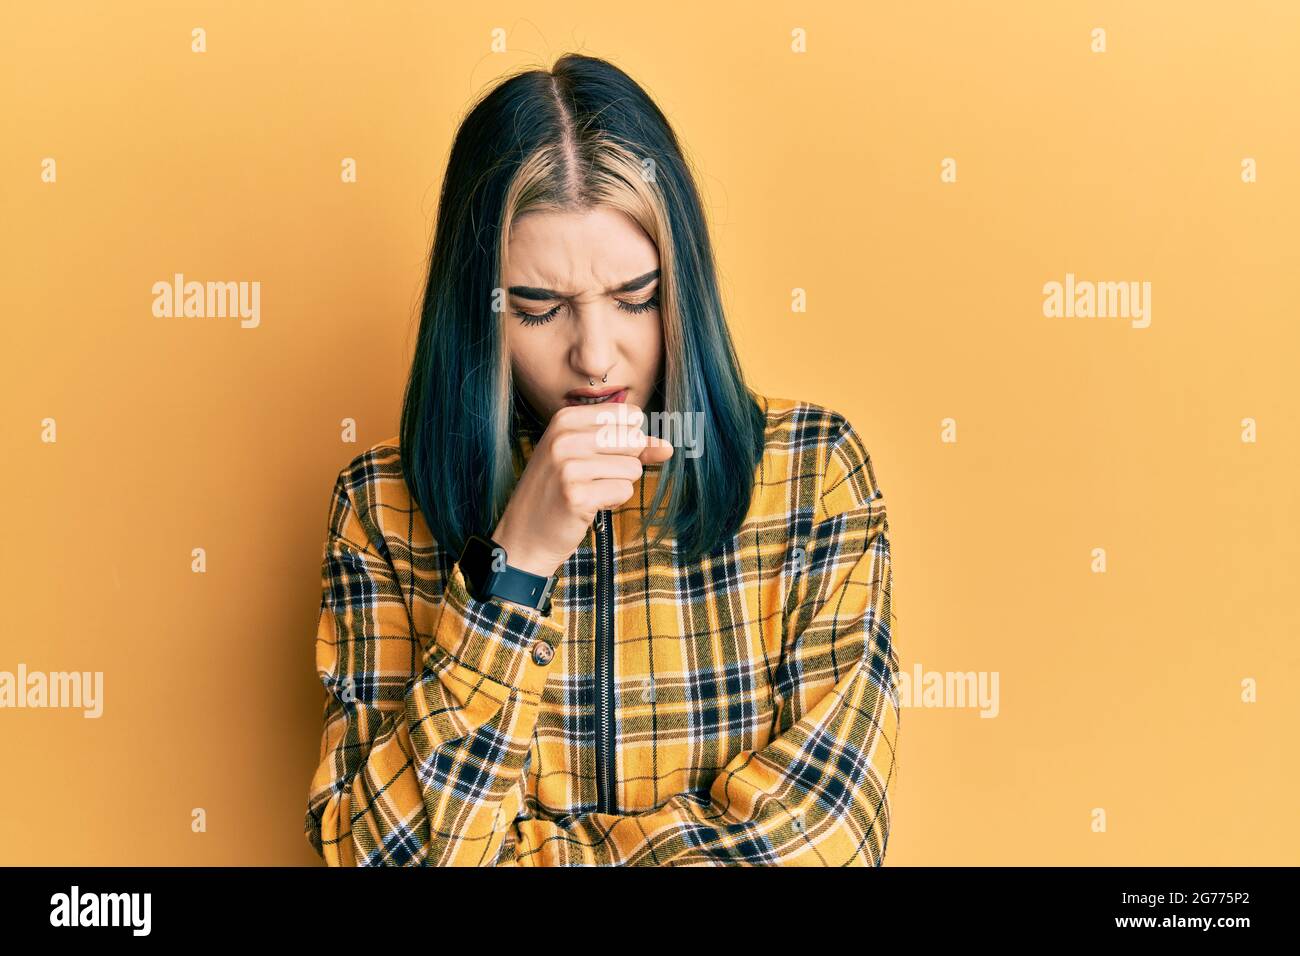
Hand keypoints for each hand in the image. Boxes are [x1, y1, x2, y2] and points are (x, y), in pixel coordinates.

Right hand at [490, 402, 672, 578]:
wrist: (524, 535)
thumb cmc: (559, 491)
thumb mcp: (586, 457)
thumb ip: (629, 447)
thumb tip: (667, 447)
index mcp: (565, 419)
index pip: (630, 414)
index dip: (626, 440)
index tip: (599, 455)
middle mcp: (564, 437)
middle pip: (634, 440)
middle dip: (624, 464)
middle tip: (592, 477)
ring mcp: (568, 466)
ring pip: (633, 468)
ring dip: (618, 485)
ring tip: (588, 491)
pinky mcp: (576, 495)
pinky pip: (624, 491)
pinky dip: (612, 502)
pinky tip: (587, 506)